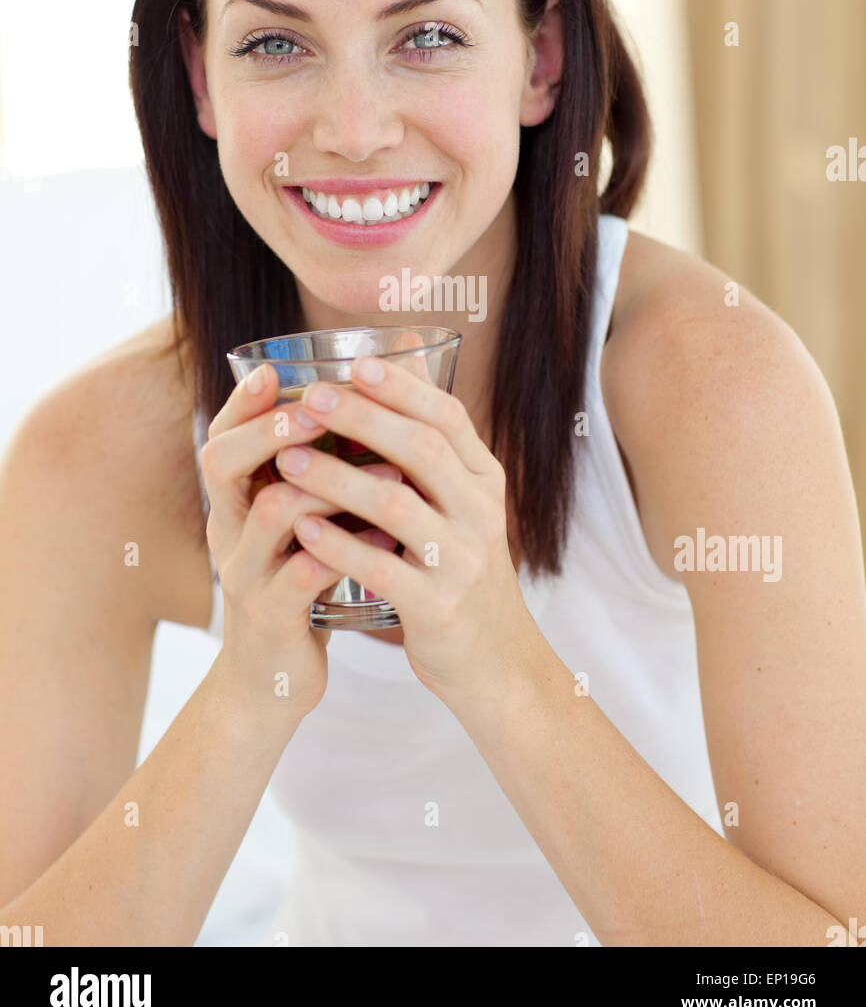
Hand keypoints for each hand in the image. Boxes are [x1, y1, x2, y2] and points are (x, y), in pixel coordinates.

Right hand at [202, 362, 403, 723]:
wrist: (272, 679)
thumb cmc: (296, 583)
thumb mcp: (297, 524)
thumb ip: (317, 472)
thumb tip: (364, 403)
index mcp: (235, 501)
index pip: (222, 435)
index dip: (244, 401)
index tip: (275, 369)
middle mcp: (229, 530)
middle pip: (225, 462)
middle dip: (275, 427)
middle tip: (323, 406)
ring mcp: (246, 574)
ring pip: (272, 512)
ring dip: (330, 483)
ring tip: (388, 470)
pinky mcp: (272, 616)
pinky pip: (304, 574)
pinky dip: (347, 549)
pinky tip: (387, 534)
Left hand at [275, 334, 538, 706]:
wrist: (495, 659)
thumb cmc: (461, 565)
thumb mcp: (462, 498)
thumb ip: (433, 432)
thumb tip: (408, 347)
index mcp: (485, 480)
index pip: (449, 418)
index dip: (403, 388)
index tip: (356, 363)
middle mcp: (481, 513)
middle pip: (423, 451)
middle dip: (364, 419)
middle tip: (310, 398)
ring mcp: (462, 561)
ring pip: (397, 507)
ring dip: (338, 479)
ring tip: (288, 460)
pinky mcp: (437, 607)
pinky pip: (382, 569)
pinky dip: (340, 545)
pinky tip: (303, 527)